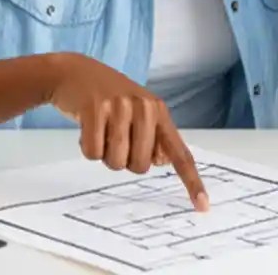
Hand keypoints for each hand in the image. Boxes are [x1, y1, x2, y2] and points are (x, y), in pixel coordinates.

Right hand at [44, 53, 208, 210]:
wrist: (74, 72)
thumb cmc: (109, 98)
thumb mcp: (138, 111)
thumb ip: (154, 136)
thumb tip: (162, 160)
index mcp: (158, 111)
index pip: (179, 153)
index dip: (191, 181)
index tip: (203, 206)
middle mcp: (144, 107)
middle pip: (140, 166)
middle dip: (124, 160)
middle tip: (114, 137)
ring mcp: (119, 106)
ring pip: (116, 161)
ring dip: (104, 155)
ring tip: (100, 130)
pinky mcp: (95, 109)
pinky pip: (93, 153)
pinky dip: (87, 148)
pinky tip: (86, 128)